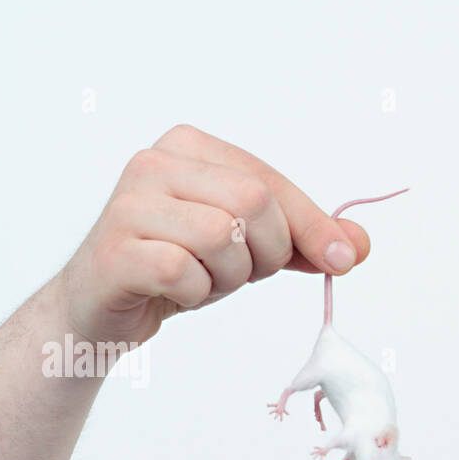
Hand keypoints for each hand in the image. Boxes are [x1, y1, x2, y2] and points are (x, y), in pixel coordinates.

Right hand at [53, 123, 371, 346]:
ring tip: (200, 280)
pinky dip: (194, 294)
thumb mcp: (248, 250)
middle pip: (252, 203)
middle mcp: (155, 162)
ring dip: (227, 277)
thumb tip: (358, 246)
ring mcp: (129, 204)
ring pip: (222, 237)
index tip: (343, 260)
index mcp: (189, 147)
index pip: (269, 181)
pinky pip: (183, 272)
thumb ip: (302, 242)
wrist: (100, 311)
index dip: (313, 225)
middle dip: (265, 253)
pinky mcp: (115, 249)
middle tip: (238, 273)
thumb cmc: (177, 269)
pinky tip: (174, 293)